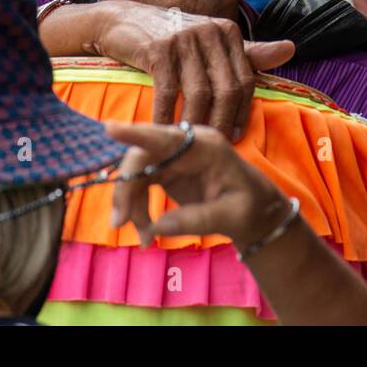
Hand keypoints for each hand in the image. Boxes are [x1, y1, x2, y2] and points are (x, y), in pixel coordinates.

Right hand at [85, 1, 294, 138]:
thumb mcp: (211, 42)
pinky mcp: (158, 48)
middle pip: (226, 89)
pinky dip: (168, 116)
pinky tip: (165, 132)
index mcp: (228, 31)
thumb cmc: (171, 37)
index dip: (241, 112)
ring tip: (191, 144)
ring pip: (200, 94)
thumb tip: (291, 48)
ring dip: (196, 124)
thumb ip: (248, 52)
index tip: (233, 135)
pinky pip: (169, 92)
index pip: (245, 80)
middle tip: (214, 147)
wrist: (121, 21)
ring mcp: (184, 38)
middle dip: (222, 123)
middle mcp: (210, 31)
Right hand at [106, 121, 291, 249]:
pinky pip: (140, 184)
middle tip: (119, 224)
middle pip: (142, 157)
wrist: (256, 210)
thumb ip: (198, 220)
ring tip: (144, 238)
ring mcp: (174, 156)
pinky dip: (137, 208)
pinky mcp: (166, 170)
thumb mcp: (232, 217)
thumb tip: (158, 227)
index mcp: (206, 147)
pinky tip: (146, 232)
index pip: (166, 137)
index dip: (136, 133)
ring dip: (130, 205)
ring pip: (136, 173)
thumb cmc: (251, 207)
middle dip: (125, 189)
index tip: (110, 128)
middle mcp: (186, 145)